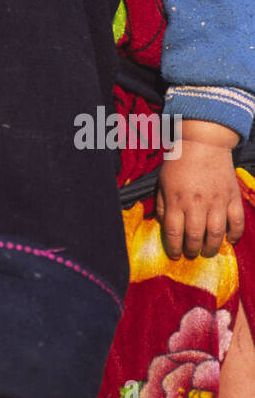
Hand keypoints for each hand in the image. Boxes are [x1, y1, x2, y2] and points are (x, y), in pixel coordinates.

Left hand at [157, 121, 243, 258]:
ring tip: (207, 251)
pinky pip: (237, 222)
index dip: (173, 248)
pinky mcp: (232, 197)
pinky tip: (230, 240)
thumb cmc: (179, 162)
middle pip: (194, 236)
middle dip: (191, 250)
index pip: (173, 232)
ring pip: (216, 234)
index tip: (174, 255)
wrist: (204, 142)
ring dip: (211, 248)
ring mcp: (217, 201)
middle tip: (190, 254)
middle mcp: (196, 203)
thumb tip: (163, 225)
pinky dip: (235, 235)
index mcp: (176, 199)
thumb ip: (161, 204)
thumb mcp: (162, 182)